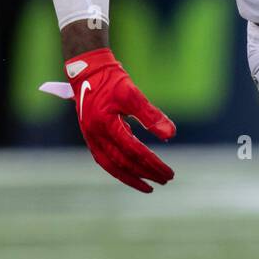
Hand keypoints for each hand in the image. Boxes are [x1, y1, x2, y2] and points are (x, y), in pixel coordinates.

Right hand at [64, 48, 175, 192]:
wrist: (88, 71)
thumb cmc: (112, 80)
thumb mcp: (133, 94)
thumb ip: (151, 115)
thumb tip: (171, 135)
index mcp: (105, 125)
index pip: (134, 151)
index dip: (152, 163)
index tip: (169, 172)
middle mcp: (95, 135)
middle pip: (123, 162)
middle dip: (145, 173)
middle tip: (166, 179)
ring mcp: (90, 138)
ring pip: (111, 166)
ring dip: (131, 177)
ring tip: (148, 187)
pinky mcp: (91, 137)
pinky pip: (105, 160)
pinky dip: (119, 170)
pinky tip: (132, 173)